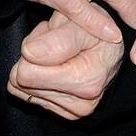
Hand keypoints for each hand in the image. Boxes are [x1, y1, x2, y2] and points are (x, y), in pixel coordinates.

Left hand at [7, 11, 124, 119]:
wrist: (113, 44)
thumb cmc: (99, 28)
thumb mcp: (82, 22)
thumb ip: (57, 39)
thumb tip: (28, 53)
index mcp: (87, 80)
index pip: (26, 73)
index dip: (34, 45)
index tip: (52, 34)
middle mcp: (83, 102)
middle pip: (22, 82)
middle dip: (33, 56)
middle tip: (55, 41)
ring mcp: (74, 110)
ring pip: (23, 90)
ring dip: (36, 66)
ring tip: (58, 52)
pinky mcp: (66, 113)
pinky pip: (30, 97)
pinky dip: (40, 77)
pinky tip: (57, 65)